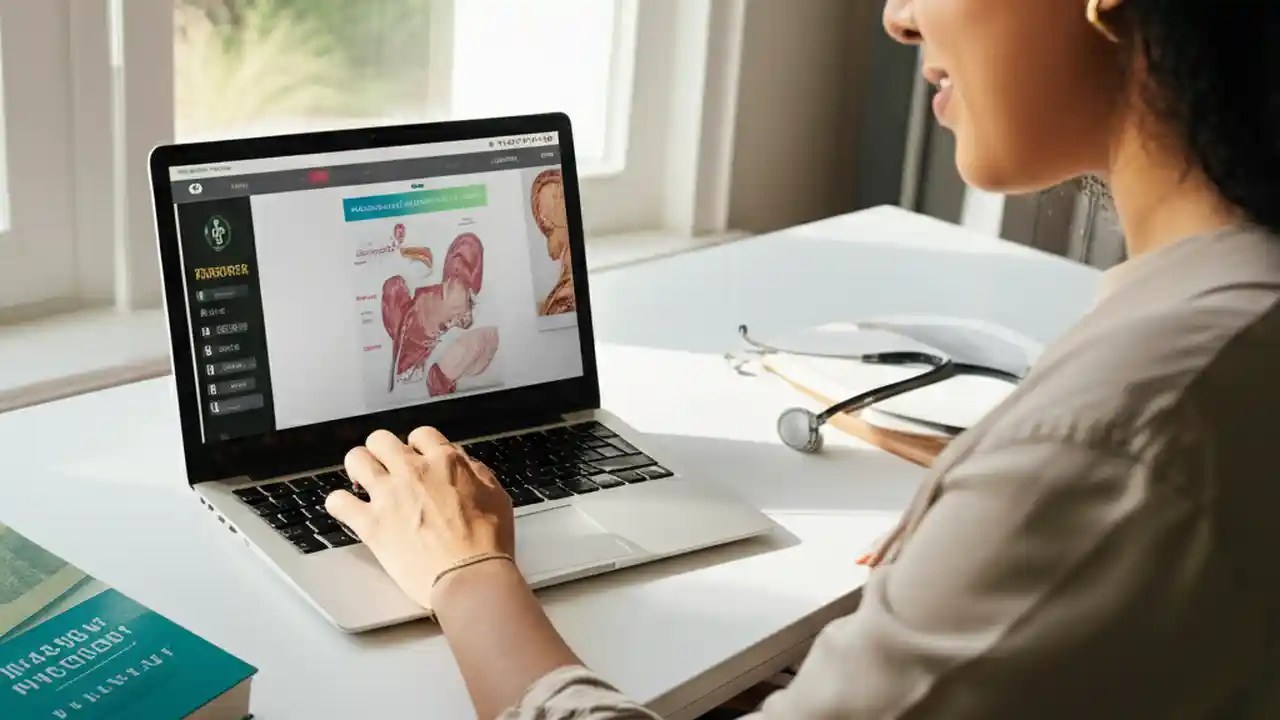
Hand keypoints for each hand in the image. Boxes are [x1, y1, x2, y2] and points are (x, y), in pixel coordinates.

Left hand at [325, 428, 514, 607]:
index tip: (417, 458)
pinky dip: (339, 503)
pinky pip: (338, 501)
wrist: (469, 576)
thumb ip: (474, 472)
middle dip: (383, 452)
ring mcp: (389, 496)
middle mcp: (413, 472)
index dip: (418, 446)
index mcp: (445, 462)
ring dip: (359, 468)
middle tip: (387, 468)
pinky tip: (347, 508)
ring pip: (356, 459)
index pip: (421, 434)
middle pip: (381, 439)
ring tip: (363, 482)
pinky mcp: (371, 524)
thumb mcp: (495, 495)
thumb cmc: (487, 543)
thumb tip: (461, 463)